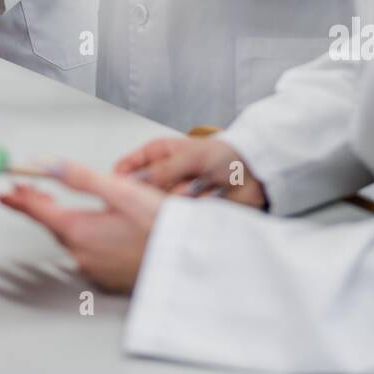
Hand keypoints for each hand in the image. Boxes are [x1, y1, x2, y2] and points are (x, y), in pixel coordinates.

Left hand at [0, 160, 164, 292]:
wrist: (186, 265)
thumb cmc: (159, 225)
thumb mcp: (120, 190)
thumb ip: (79, 176)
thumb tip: (44, 163)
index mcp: (79, 230)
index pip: (37, 210)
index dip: (18, 197)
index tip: (1, 189)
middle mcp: (80, 254)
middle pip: (53, 224)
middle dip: (41, 206)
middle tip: (30, 191)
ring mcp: (94, 270)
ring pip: (72, 239)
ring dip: (66, 221)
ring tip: (64, 205)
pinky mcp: (108, 279)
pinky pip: (89, 253)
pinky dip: (87, 238)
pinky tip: (100, 229)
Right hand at [115, 136, 266, 206]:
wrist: (253, 173)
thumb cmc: (224, 155)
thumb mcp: (191, 155)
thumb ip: (165, 170)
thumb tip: (140, 182)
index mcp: (157, 155)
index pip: (126, 168)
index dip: (119, 181)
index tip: (121, 193)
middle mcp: (161, 176)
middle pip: (140, 193)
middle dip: (157, 194)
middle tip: (181, 187)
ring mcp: (172, 195)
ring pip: (159, 207)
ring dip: (179, 201)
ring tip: (200, 188)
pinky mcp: (185, 212)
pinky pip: (177, 219)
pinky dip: (190, 212)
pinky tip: (206, 200)